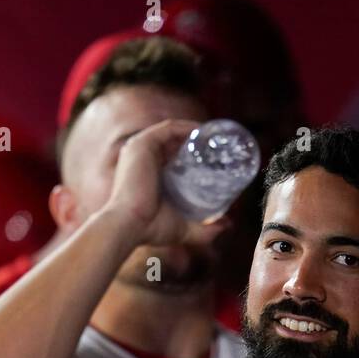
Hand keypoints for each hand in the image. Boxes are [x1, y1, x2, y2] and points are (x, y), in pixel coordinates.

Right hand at [104, 119, 213, 246]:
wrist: (129, 225)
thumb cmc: (151, 229)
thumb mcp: (184, 227)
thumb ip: (205, 230)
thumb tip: (228, 225)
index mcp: (148, 172)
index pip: (172, 156)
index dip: (194, 155)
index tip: (216, 159)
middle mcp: (142, 157)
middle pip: (174, 142)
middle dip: (198, 142)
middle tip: (220, 149)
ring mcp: (141, 148)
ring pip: (173, 132)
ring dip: (196, 131)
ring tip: (216, 138)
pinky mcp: (143, 143)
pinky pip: (170, 127)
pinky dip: (188, 127)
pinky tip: (205, 132)